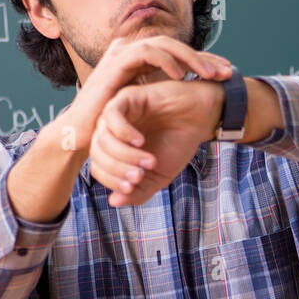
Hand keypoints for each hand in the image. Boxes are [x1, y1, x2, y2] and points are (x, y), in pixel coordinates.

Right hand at [67, 35, 231, 151]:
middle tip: (227, 72)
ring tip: (209, 74)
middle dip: (203, 58)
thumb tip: (193, 96)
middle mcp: (132, 53)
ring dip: (190, 58)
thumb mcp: (145, 108)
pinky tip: (181, 76)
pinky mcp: (116, 62)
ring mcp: (123, 54)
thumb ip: (163, 96)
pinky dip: (166, 61)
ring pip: (164, 44)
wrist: (83, 135)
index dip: (204, 61)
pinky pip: (146, 52)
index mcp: (141, 62)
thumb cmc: (114, 125)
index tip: (227, 73)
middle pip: (176, 45)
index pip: (178, 54)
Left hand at [89, 78, 225, 206]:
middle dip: (117, 169)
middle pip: (97, 153)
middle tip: (139, 177)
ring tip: (148, 161)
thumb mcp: (159, 176)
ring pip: (102, 137)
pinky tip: (140, 141)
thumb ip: (138, 191)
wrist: (202, 118)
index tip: (133, 187)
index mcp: (115, 148)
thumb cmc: (179, 143)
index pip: (98, 167)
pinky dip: (123, 132)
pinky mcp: (127, 96)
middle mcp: (111, 130)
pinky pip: (111, 115)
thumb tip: (114, 202)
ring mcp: (118, 112)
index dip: (112, 181)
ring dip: (123, 155)